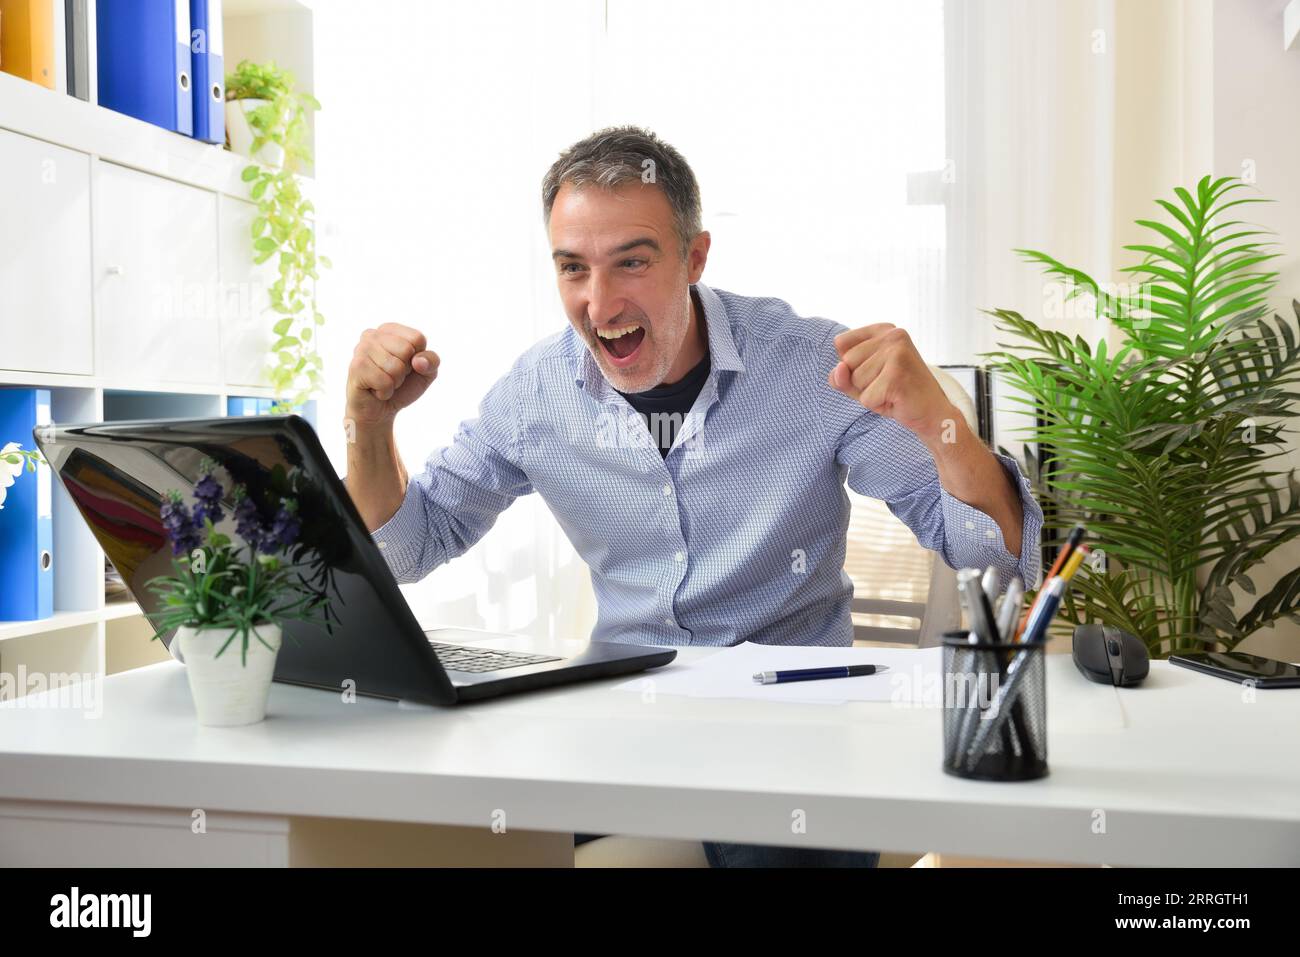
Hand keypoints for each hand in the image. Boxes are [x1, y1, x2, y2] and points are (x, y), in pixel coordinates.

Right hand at [345, 323, 439, 427]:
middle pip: (406, 350)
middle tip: (392, 376)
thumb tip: (418, 361)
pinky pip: (384, 381)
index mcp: (389, 330)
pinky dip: (385, 391)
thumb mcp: (425, 373)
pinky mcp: (356, 367)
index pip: (417, 338)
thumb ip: (432, 361)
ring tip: (383, 382)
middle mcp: (372, 334)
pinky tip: (375, 390)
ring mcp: (361, 349)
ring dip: (394, 382)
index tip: (406, 366)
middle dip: (405, 371)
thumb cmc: (402, 387)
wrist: (379, 410)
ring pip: (396, 367)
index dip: (417, 358)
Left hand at [827, 323, 958, 445]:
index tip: (878, 370)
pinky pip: (865, 398)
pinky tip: (896, 399)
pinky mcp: (897, 375)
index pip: (841, 343)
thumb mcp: (862, 382)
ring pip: (855, 379)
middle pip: (846, 361)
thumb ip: (842, 375)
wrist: (932, 413)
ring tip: (893, 391)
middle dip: (861, 381)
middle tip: (888, 384)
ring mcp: (897, 353)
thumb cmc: (896, 394)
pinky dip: (877, 405)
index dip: (852, 365)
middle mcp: (893, 335)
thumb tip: (839, 370)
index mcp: (884, 329)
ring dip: (870, 393)